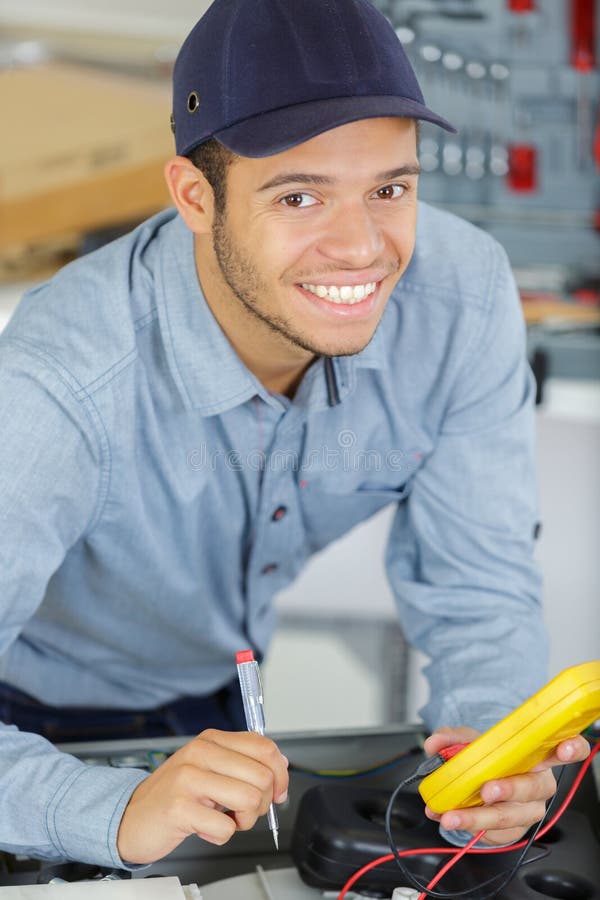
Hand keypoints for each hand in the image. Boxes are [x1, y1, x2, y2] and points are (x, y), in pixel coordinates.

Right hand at [117, 729, 288, 863]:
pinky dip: (221, 836)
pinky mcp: (178, 807)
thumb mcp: (209, 768)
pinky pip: (225, 828)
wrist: (130, 816)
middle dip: (261, 803)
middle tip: (242, 811)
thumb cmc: (174, 795)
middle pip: (262, 777)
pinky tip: (205, 828)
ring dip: (243, 821)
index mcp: (211, 740)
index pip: (264, 747)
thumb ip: (242, 763)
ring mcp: (188, 778)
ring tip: (225, 819)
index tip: (277, 791)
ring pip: (249, 800)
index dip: (280, 774)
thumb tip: (280, 768)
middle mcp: (200, 753)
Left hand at [423, 725, 589, 845]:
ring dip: (477, 816)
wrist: (479, 781)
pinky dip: (471, 827)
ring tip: (452, 815)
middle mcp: (538, 784)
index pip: (566, 749)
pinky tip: (454, 819)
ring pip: (508, 816)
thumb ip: (451, 737)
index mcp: (536, 755)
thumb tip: (435, 742)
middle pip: (531, 788)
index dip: (571, 748)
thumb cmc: (486, 757)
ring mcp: (528, 810)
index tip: (564, 749)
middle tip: (486, 790)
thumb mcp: (468, 740)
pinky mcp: (514, 831)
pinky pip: (496, 834)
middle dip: (508, 789)